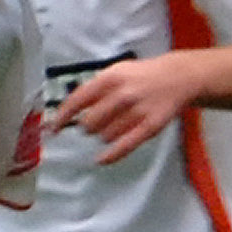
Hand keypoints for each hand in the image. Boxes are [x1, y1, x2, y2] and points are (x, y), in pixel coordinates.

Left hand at [59, 54, 210, 164]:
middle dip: (88, 127)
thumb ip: (95, 89)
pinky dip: (110, 155)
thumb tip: (69, 111)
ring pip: (105, 136)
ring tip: (116, 125)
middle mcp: (122, 94)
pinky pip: (124, 146)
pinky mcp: (150, 127)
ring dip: (104, 135)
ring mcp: (137, 111)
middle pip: (90, 123)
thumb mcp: (117, 72)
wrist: (178, 77)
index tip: (53, 128)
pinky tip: (102, 159)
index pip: (78, 100)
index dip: (63, 116)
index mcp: (111, 78)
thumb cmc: (141, 76)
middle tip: (95, 125)